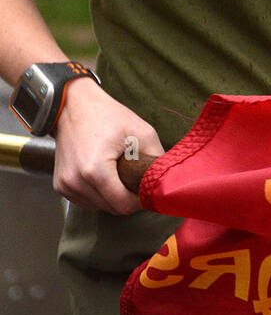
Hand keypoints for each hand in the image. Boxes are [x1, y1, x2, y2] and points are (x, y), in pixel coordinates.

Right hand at [53, 76, 163, 214]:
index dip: (139, 200)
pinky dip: (97, 194)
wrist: (73, 105)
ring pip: (99, 207)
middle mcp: (76, 181)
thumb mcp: (141, 131)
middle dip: (126, 198)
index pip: (123, 206)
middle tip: (132, 176)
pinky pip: (86, 201)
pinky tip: (102, 175)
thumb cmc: (106, 115)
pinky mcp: (60, 185)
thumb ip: (157, 158)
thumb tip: (167, 180)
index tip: (144, 187)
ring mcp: (66, 185)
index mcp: (96, 171)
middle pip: (112, 209)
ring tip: (116, 172)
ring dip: (111, 196)